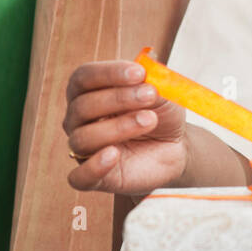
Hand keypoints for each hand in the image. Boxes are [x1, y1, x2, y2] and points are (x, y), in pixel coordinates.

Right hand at [63, 60, 189, 194]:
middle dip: (119, 98)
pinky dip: (93, 167)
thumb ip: (151, 82)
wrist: (173, 147)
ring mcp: (84, 149)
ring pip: (83, 138)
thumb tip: (145, 73)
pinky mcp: (94, 178)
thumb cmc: (160, 113)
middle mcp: (78, 119)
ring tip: (150, 120)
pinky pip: (79, 177)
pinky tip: (114, 155)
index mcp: (88, 91)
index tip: (139, 73)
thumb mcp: (162, 93)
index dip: (109, 73)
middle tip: (150, 95)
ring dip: (118, 127)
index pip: (84, 77)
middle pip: (83, 106)